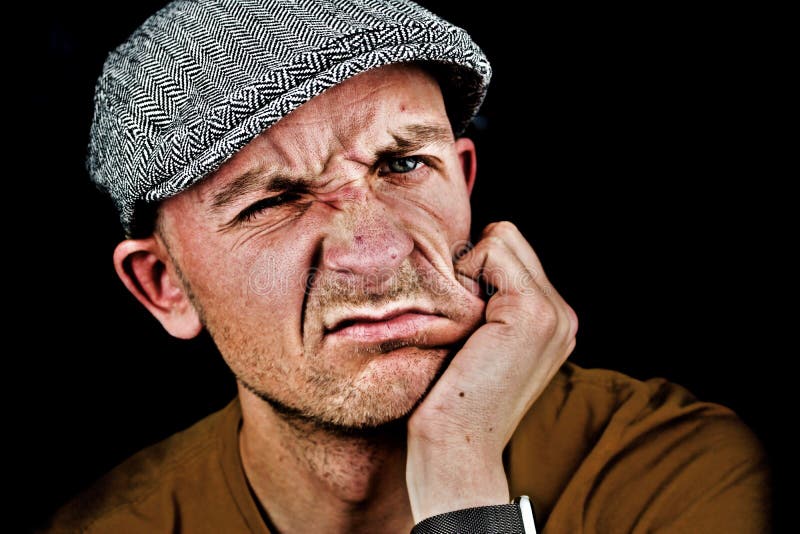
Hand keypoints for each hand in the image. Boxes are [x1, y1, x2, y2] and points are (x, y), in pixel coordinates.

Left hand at [406, 221, 577, 520]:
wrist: (457, 447)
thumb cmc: (453, 398)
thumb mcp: (479, 342)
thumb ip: (490, 302)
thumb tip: (461, 252)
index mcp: (553, 321)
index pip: (512, 250)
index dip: (475, 270)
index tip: (463, 317)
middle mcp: (562, 314)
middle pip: (508, 236)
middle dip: (472, 264)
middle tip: (460, 318)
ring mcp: (553, 312)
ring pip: (500, 238)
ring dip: (467, 271)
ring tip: (463, 323)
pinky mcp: (531, 312)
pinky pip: (491, 251)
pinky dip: (465, 275)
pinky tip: (462, 322)